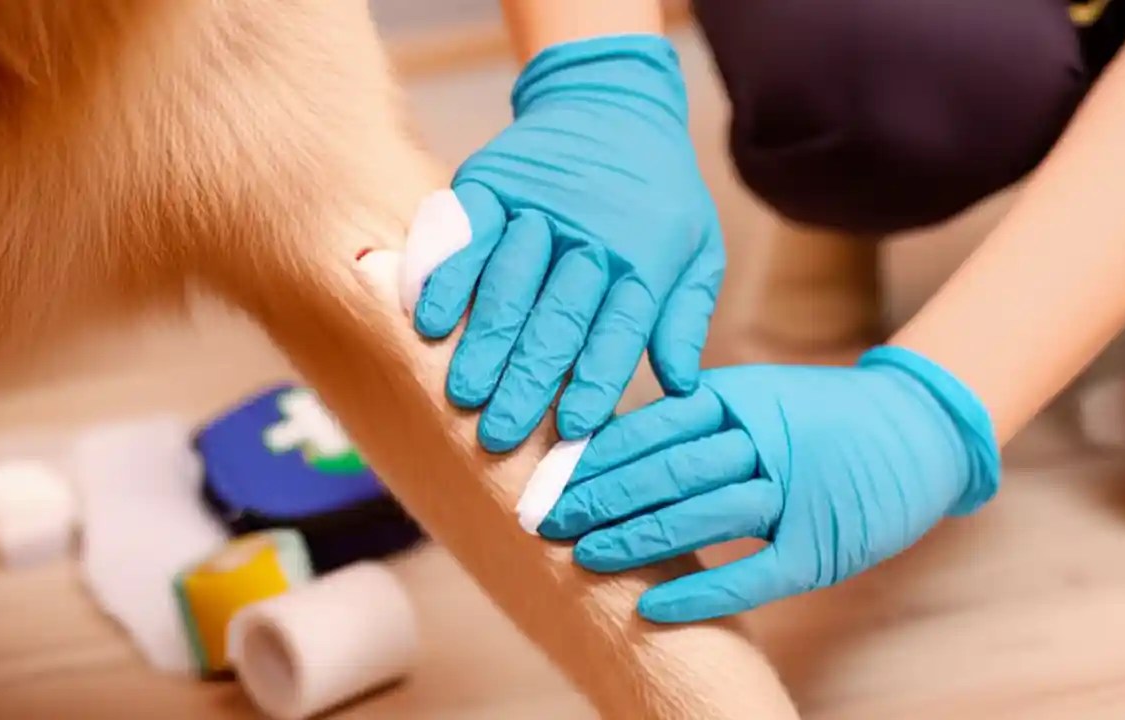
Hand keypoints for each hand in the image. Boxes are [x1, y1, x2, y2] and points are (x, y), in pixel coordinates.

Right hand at [414, 34, 724, 452]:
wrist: (614, 101)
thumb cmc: (660, 195)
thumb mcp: (698, 248)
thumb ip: (683, 316)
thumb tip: (684, 386)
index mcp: (645, 256)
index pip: (618, 329)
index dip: (595, 379)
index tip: (571, 429)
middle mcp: (591, 232)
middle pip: (557, 315)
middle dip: (528, 378)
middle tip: (500, 433)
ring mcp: (537, 204)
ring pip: (509, 280)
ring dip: (484, 340)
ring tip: (462, 392)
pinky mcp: (492, 181)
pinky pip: (465, 230)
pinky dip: (446, 274)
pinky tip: (427, 319)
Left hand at [537, 346, 999, 622]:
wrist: (921, 428)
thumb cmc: (821, 416)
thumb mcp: (757, 396)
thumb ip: (694, 416)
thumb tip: (608, 443)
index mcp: (739, 397)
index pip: (651, 424)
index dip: (596, 453)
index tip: (545, 473)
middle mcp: (762, 439)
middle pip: (666, 468)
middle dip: (600, 495)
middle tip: (543, 518)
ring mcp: (793, 494)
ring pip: (702, 515)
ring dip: (637, 538)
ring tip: (583, 558)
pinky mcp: (818, 547)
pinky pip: (752, 574)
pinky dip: (702, 592)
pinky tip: (654, 608)